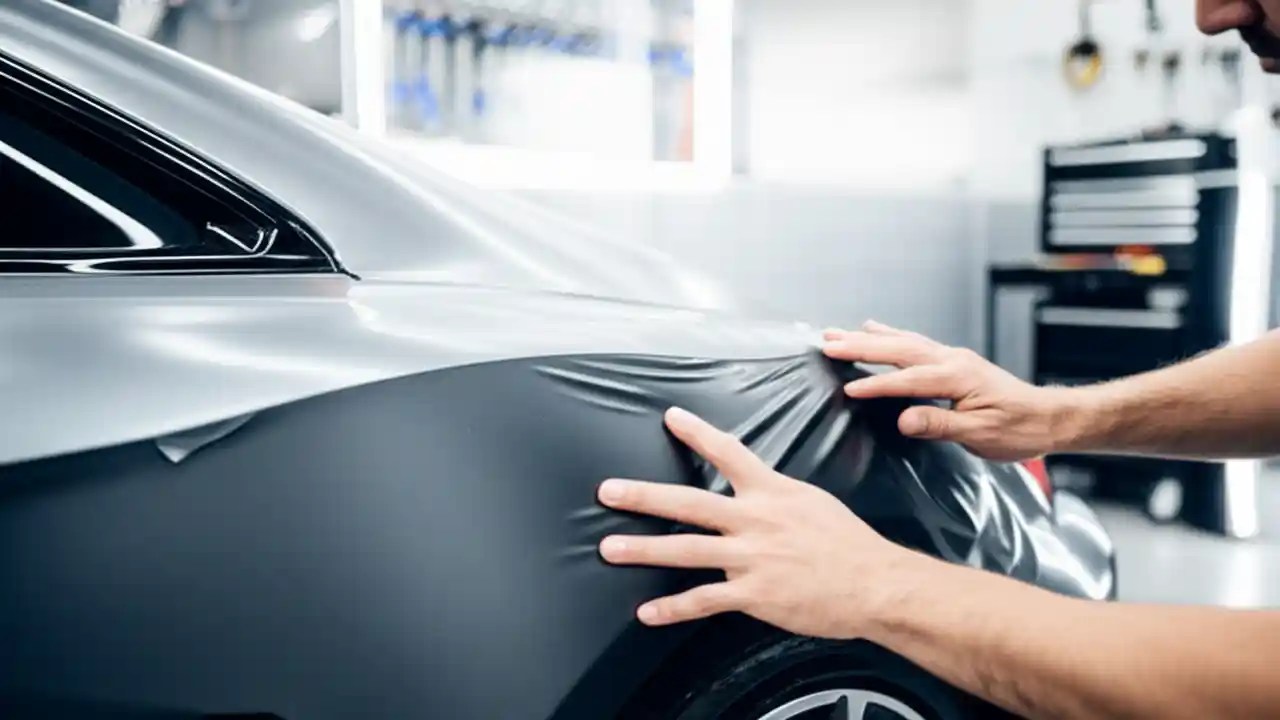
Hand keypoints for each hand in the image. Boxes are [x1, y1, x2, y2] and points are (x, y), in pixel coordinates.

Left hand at [597, 407, 926, 638]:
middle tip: (608, 491)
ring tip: (610, 548)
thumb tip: (755, 489)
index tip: (670, 417)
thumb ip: (775, 495)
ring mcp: (752, 558)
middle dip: (645, 496)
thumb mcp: (812, 502)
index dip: (698, 433)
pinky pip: (705, 600)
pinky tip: (647, 613)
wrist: (875, 583)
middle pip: (690, 503)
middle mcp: (756, 519)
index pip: (730, 452)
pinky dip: (673, 608)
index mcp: (772, 491)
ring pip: (688, 550)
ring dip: (644, 550)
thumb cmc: (848, 543)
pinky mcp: (754, 593)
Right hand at [822, 320, 1070, 460]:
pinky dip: (890, 336)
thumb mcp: (982, 435)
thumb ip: (940, 425)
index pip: (908, 380)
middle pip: (899, 349)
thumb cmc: (1018, 430)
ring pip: (903, 342)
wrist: (1048, 418)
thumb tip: (903, 420)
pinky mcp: (953, 361)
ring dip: (869, 337)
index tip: (847, 388)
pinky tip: (876, 331)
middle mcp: (952, 360)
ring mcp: (953, 357)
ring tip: (838, 332)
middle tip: (826, 343)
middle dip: (860, 346)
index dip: (876, 384)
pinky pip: (914, 343)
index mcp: (957, 377)